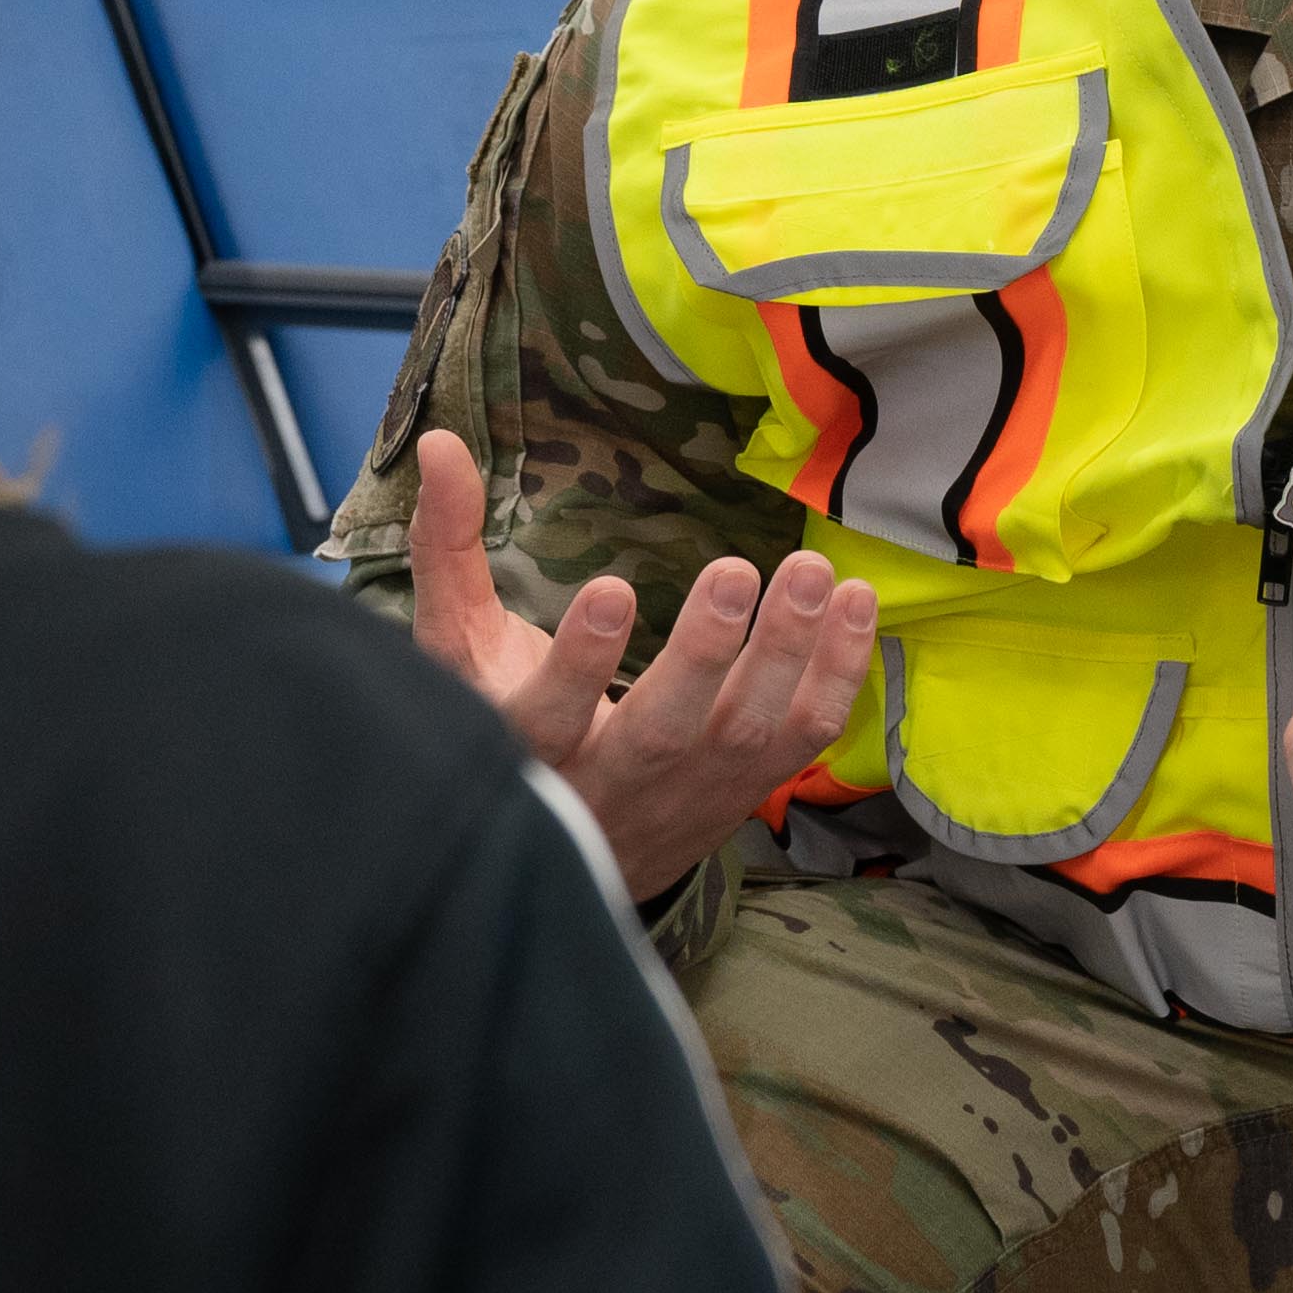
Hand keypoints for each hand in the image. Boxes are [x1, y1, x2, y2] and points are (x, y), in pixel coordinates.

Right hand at [405, 431, 879, 902]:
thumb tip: (439, 445)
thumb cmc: (506, 721)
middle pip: (664, 731)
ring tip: (815, 574)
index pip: (550, 714)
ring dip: (788, 656)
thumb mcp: (458, 646)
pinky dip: (837, 677)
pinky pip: (802, 741)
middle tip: (736, 570)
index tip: (611, 589)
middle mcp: (613, 783)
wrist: (574, 847)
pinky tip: (853, 608)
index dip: (581, 661)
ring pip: (747, 735)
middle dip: (705, 653)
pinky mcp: (744, 790)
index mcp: (529, 747)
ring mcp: (688, 794)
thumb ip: (448, 548)